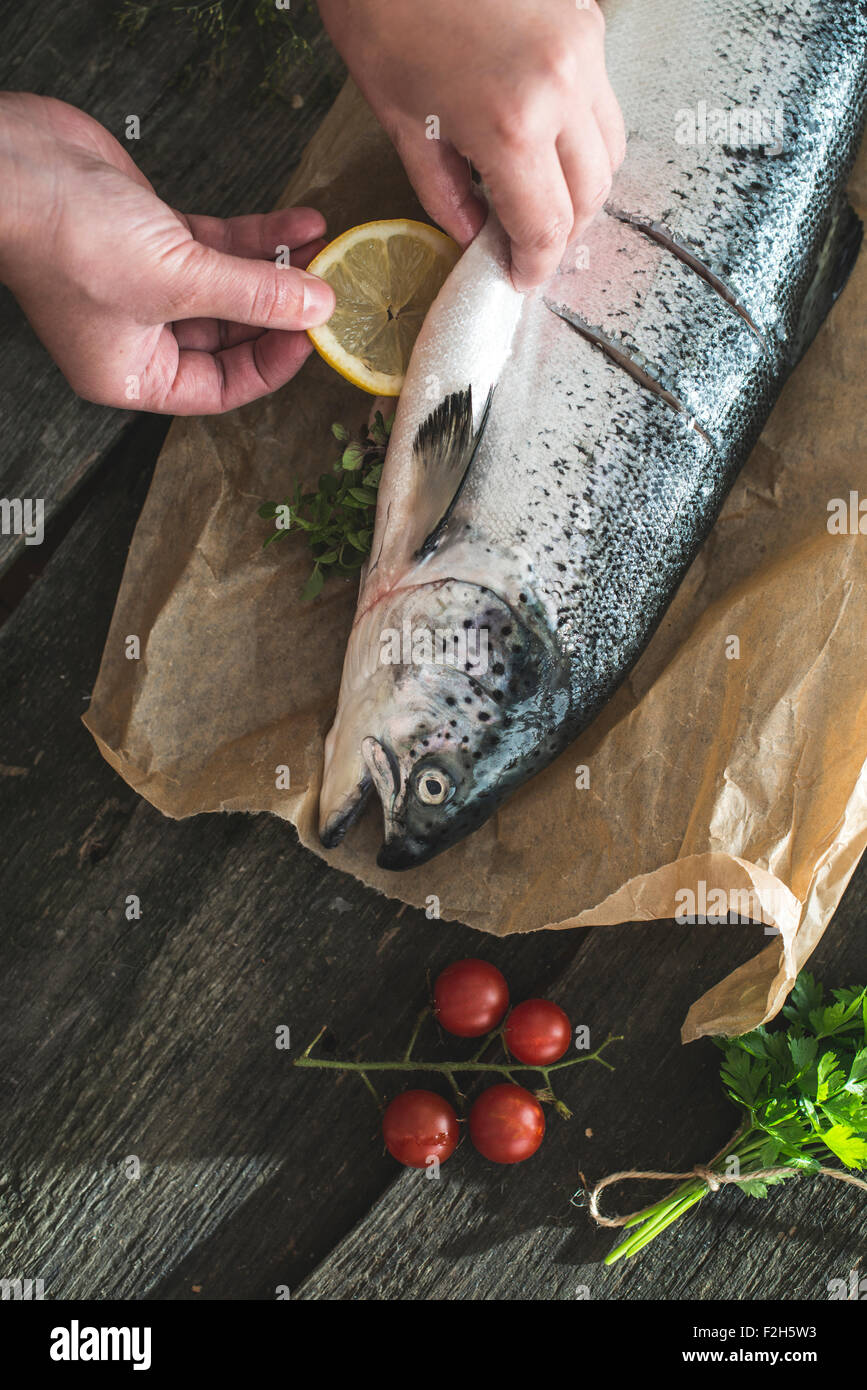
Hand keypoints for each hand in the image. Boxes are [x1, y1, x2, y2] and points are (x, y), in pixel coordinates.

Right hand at [0, 93, 335, 413]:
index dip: (269, 366)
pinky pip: (219, 247)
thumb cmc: (69, 240)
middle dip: (281, 313)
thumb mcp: (179, 280)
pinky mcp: (155, 236)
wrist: (15, 164)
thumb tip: (318, 308)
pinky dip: (257, 237)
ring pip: (230, 288)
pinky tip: (300, 224)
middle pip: (231, 337)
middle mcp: (142, 336)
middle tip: (327, 293)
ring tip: (323, 250)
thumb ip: (255, 294)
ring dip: (277, 269)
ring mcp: (149, 284)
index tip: (311, 338)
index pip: (220, 388)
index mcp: (134, 374)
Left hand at [317, 0, 624, 289]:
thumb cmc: (383, 14)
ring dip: (581, 187)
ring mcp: (584, 50)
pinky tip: (544, 142)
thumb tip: (474, 234)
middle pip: (592, 196)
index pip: (547, 226)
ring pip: (611, 150)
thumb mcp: (400, 123)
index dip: (536, 265)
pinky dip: (582, 135)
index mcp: (511, 124)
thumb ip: (446, 193)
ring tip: (539, 198)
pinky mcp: (588, 21)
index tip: (521, 277)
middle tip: (528, 246)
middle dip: (563, 233)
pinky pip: (602, 101)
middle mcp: (562, 89)